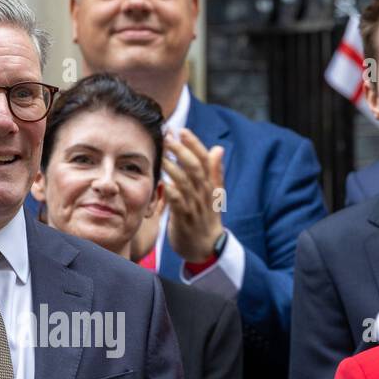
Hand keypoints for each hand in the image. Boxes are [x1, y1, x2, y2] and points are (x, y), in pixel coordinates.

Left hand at [163, 129, 225, 263]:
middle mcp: (205, 193)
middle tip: (168, 136)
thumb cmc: (205, 218)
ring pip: (185, 181)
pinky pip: (177, 201)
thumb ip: (214, 171)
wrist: (206, 248)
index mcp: (211, 185)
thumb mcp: (214, 194)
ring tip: (161, 153)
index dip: (194, 144)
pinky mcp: (184, 219)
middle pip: (195, 167)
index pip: (205, 160)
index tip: (182, 130)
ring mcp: (195, 206)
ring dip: (172, 166)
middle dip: (181, 150)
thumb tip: (218, 148)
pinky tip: (162, 180)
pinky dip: (170, 189)